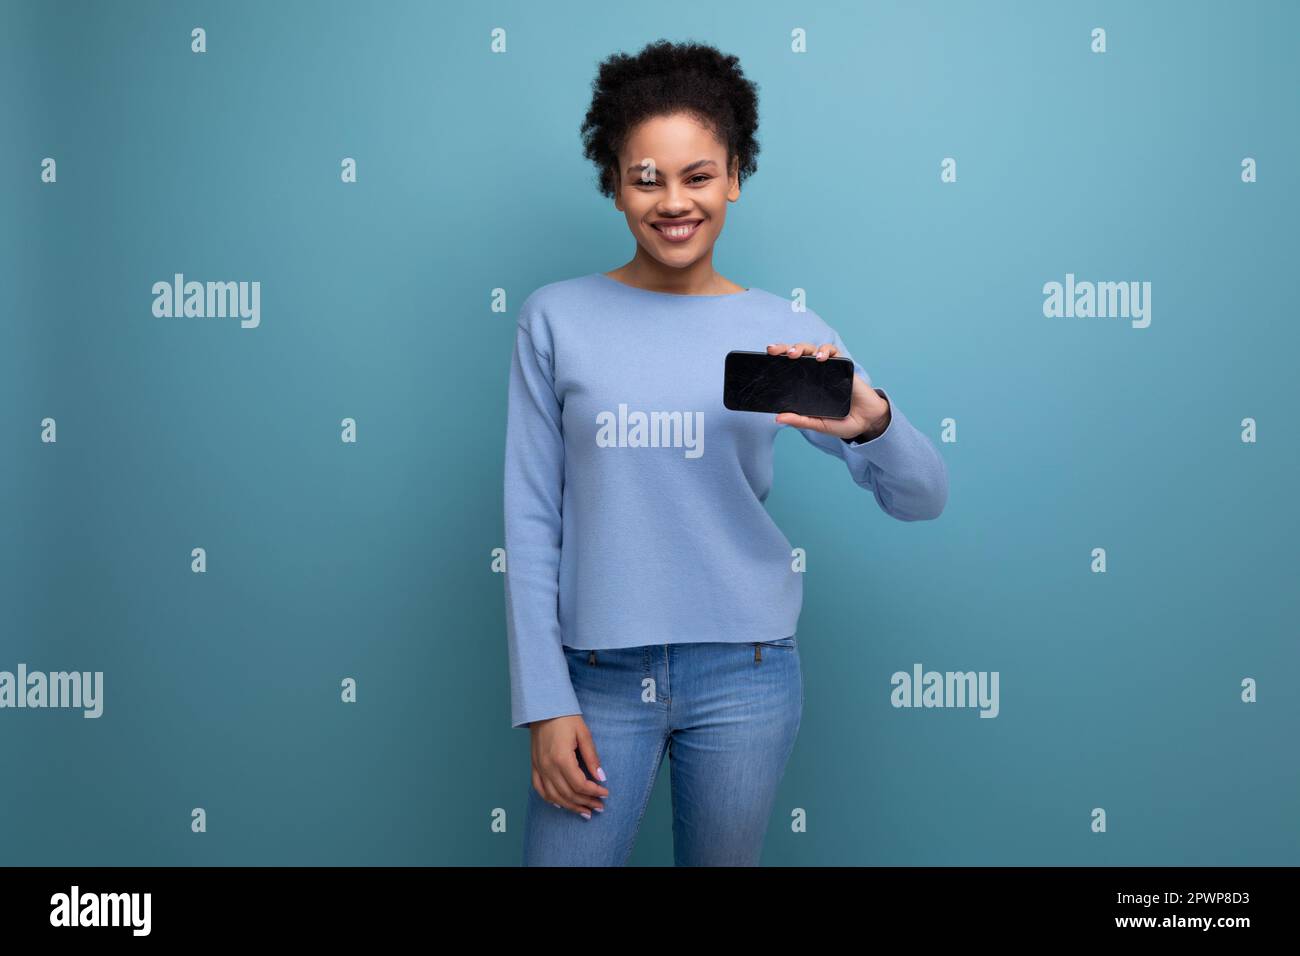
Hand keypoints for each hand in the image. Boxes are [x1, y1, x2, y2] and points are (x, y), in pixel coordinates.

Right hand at [529, 714, 608, 818]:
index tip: (606, 792)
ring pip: (554, 796)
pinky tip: (562, 804)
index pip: (580, 784)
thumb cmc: (565, 717)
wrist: (543, 707)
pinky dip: (551, 799)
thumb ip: (592, 757)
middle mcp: (548, 766)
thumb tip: (601, 777)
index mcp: (561, 758)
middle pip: (568, 794)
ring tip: (585, 811)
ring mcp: (539, 767)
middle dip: (586, 802)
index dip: (594, 792)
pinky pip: (540, 789)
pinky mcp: (534, 766)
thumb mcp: (584, 733)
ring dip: (571, 806)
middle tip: (599, 806)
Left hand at [765, 341, 889, 440]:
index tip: (766, 357)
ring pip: (812, 349)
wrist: (868, 422)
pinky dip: (826, 351)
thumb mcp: (818, 424)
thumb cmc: (842, 422)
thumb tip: (778, 418)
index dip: (777, 360)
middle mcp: (815, 374)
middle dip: (784, 348)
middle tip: (773, 351)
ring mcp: (828, 368)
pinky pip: (833, 352)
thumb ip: (800, 420)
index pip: (788, 368)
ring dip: (802, 348)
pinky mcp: (843, 366)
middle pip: (797, 354)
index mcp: (805, 385)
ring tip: (794, 354)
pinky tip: (821, 358)